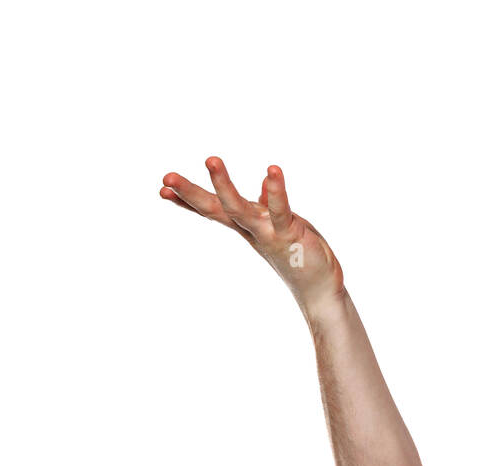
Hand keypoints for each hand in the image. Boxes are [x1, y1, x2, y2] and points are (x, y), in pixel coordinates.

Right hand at [160, 156, 344, 312]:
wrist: (320, 288)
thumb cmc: (302, 254)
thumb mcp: (282, 226)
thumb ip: (270, 208)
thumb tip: (263, 189)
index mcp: (247, 225)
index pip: (213, 210)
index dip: (187, 201)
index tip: (162, 189)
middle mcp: (252, 229)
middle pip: (216, 209)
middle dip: (190, 193)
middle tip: (166, 177)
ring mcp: (268, 233)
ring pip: (239, 209)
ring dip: (224, 185)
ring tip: (211, 159)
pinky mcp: (289, 234)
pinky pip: (279, 210)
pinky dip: (276, 190)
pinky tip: (272, 170)